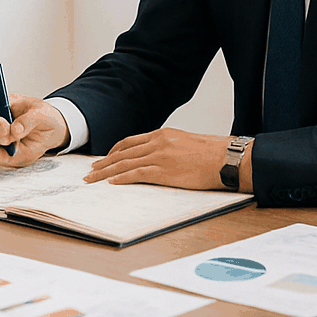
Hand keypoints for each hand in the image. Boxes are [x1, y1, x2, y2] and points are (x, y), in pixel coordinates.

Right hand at [0, 93, 69, 165]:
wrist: (48, 132)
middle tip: (12, 147)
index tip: (5, 131)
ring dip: (3, 154)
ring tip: (21, 148)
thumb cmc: (42, 116)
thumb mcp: (43, 113)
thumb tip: (15, 129)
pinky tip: (20, 152)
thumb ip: (29, 119)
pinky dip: (8, 161)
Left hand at [86, 128, 247, 191]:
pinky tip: (111, 182)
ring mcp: (159, 156)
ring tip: (93, 178)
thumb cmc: (211, 153)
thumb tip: (163, 158)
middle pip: (123, 152)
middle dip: (104, 162)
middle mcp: (158, 142)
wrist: (225, 158)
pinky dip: (121, 178)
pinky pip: (136, 174)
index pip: (131, 142)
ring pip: (125, 163)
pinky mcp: (163, 171)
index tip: (105, 157)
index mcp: (163, 135)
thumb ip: (170, 148)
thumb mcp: (186, 143)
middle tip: (91, 170)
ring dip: (105, 172)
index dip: (115, 150)